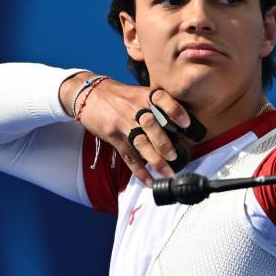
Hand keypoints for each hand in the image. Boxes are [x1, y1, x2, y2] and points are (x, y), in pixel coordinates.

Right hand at [60, 74, 192, 183]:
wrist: (90, 95)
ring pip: (140, 143)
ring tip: (167, 172)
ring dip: (155, 160)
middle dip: (163, 142)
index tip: (186, 123)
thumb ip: (158, 106)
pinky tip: (150, 181)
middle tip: (174, 156)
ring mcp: (124, 124)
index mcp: (145, 96)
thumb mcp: (140, 93)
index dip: (175, 111)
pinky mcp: (114, 137)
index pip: (162, 99)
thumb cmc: (120, 96)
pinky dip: (140, 171)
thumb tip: (182, 124)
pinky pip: (129, 156)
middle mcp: (135, 109)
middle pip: (150, 125)